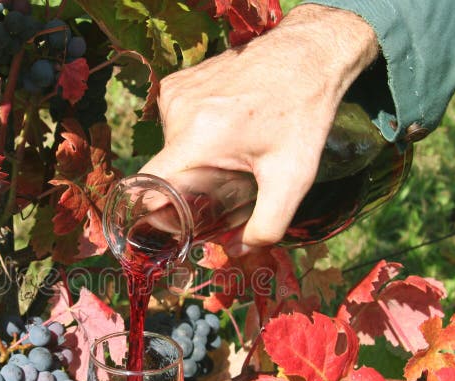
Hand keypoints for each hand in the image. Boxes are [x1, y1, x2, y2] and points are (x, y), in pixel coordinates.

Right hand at [140, 5, 377, 252]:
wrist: (307, 55)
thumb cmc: (302, 115)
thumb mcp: (293, 178)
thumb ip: (269, 224)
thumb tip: (242, 251)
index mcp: (198, 138)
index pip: (147, 185)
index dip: (150, 209)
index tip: (166, 222)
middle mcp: (178, 112)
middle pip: (164, 168)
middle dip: (186, 183)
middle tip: (224, 180)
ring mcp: (176, 92)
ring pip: (170, 145)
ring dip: (193, 156)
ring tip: (231, 147)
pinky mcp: (179, 80)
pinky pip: (174, 120)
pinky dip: (193, 130)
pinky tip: (224, 124)